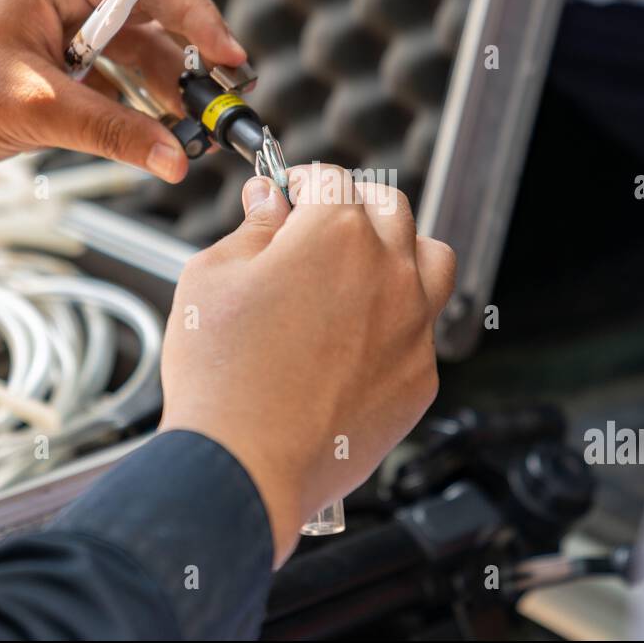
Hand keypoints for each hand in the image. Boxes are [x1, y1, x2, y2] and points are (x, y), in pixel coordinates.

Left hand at [0, 0, 245, 181]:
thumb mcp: (38, 110)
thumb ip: (113, 132)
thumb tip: (175, 157)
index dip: (196, 17)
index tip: (229, 55)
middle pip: (148, 20)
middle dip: (186, 62)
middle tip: (219, 100)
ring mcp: (58, 32)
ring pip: (134, 56)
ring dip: (164, 92)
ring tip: (193, 127)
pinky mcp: (54, 67)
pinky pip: (112, 82)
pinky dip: (136, 109)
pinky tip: (157, 135)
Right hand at [159, 165, 456, 565]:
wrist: (245, 463)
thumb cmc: (220, 373)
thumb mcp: (212, 276)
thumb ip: (251, 228)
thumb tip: (269, 201)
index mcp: (336, 233)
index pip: (331, 179)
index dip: (301, 181)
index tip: (286, 196)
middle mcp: (389, 271)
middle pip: (390, 209)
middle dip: (353, 206)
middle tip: (317, 228)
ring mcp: (413, 326)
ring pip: (432, 259)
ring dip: (401, 251)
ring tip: (362, 271)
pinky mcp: (421, 377)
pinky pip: (424, 330)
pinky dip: (399, 322)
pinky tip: (358, 341)